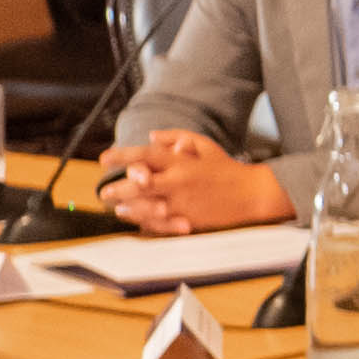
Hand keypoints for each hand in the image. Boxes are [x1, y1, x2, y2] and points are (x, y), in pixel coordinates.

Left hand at [100, 130, 289, 235]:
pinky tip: (135, 219)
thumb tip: (151, 135)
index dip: (122, 155)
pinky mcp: (187, 220)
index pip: (146, 155)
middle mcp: (179, 181)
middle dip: (118, 187)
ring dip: (128, 206)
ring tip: (117, 206)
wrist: (254, 194)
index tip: (104, 158)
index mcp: (182, 161)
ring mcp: (182, 203)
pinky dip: (144, 222)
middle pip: (140, 183)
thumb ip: (178, 136)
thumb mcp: (206, 146)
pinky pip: (159, 223)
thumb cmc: (228, 169)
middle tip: (104, 191)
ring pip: (145, 206)